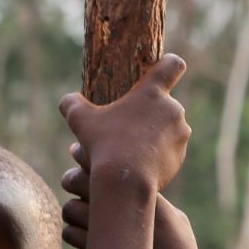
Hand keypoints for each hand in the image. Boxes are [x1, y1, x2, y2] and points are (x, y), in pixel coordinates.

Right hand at [56, 54, 190, 194]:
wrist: (125, 184)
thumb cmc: (103, 146)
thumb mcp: (80, 121)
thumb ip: (72, 104)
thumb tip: (68, 101)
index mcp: (153, 93)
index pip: (173, 65)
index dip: (169, 63)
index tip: (161, 69)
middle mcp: (173, 110)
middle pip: (165, 103)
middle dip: (150, 112)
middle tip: (128, 126)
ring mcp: (180, 135)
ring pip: (168, 128)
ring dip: (155, 133)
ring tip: (132, 148)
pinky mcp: (180, 158)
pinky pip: (170, 150)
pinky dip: (158, 154)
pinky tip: (140, 163)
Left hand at [63, 144, 208, 248]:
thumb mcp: (176, 218)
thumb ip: (155, 201)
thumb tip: (141, 192)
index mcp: (143, 190)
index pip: (105, 161)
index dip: (87, 155)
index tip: (78, 153)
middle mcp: (122, 205)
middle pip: (79, 180)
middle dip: (73, 179)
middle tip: (72, 181)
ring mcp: (107, 228)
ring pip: (70, 208)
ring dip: (72, 210)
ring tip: (81, 215)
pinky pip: (70, 233)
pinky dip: (73, 233)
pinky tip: (82, 237)